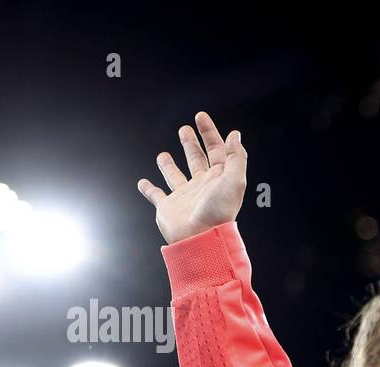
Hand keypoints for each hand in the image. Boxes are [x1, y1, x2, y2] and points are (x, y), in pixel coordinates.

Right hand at [137, 111, 247, 243]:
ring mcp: (184, 197)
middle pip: (196, 160)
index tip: (201, 117)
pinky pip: (156, 196)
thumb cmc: (219, 211)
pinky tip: (143, 183)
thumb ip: (236, 157)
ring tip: (163, 155)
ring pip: (176, 176)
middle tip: (185, 129)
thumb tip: (235, 135)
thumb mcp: (235, 181)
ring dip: (169, 165)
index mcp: (218, 179)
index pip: (216, 151)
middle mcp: (202, 186)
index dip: (210, 133)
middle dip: (191, 144)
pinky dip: (148, 189)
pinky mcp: (168, 207)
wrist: (201, 238)